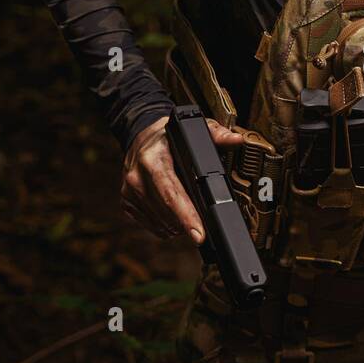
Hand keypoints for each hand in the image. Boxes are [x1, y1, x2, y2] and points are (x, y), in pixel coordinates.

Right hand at [120, 113, 243, 242]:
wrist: (140, 135)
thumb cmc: (170, 135)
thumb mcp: (195, 128)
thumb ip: (218, 135)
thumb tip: (237, 140)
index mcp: (153, 158)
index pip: (171, 192)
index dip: (186, 215)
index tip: (200, 233)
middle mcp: (136, 175)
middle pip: (165, 211)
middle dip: (186, 224)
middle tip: (203, 230)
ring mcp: (129, 190)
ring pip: (158, 221)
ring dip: (176, 225)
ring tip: (190, 218)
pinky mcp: (126, 201)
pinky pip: (149, 224)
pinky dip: (164, 225)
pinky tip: (174, 217)